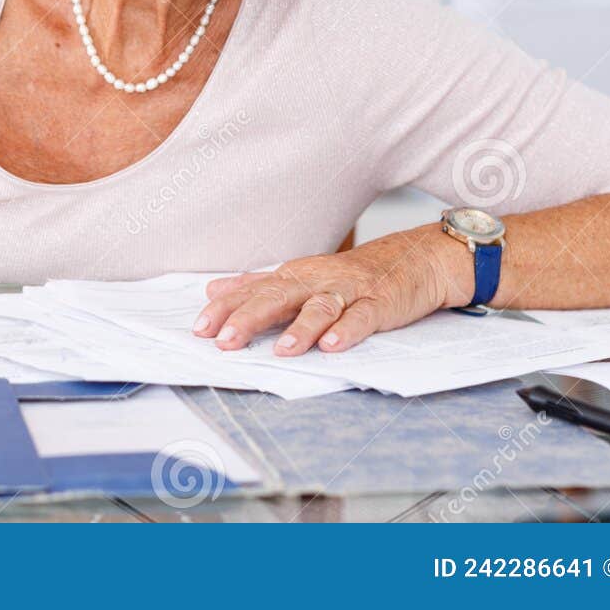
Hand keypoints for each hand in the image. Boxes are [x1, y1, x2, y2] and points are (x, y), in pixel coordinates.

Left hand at [192, 225, 470, 354]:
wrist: (410, 260)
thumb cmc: (348, 275)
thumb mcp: (299, 277)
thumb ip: (257, 285)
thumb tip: (213, 289)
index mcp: (293, 277)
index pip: (252, 292)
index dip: (225, 309)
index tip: (199, 328)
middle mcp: (315, 281)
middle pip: (278, 298)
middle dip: (250, 319)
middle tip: (225, 341)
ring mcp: (347, 292)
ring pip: (320, 308)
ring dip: (300, 329)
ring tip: (282, 350)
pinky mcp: (378, 304)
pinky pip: (362, 317)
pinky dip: (348, 331)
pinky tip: (333, 346)